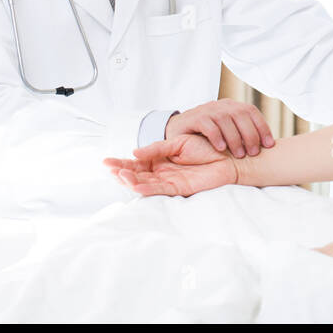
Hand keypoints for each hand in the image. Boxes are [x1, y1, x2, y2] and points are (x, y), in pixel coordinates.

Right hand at [103, 133, 238, 196]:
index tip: (105, 161)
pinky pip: (160, 190)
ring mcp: (169, 181)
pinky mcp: (179, 188)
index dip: (121, 163)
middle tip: (110, 170)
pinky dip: (148, 189)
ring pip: (145, 184)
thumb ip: (157, 148)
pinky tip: (137, 186)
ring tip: (120, 176)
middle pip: (137, 175)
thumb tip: (135, 152)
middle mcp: (161, 172)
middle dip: (122, 173)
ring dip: (132, 181)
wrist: (226, 156)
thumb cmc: (206, 147)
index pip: (136, 163)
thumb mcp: (177, 143)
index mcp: (159, 160)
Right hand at [165, 100, 274, 157]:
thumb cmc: (207, 135)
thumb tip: (267, 145)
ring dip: (235, 138)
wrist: (179, 132)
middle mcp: (221, 105)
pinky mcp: (194, 118)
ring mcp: (207, 110)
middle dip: (250, 135)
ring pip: (225, 119)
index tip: (269, 145)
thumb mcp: (227, 131)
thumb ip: (242, 133)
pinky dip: (216, 136)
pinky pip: (207, 124)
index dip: (263, 127)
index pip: (252, 111)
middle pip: (241, 114)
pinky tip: (221, 148)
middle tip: (253, 153)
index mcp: (232, 106)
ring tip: (239, 154)